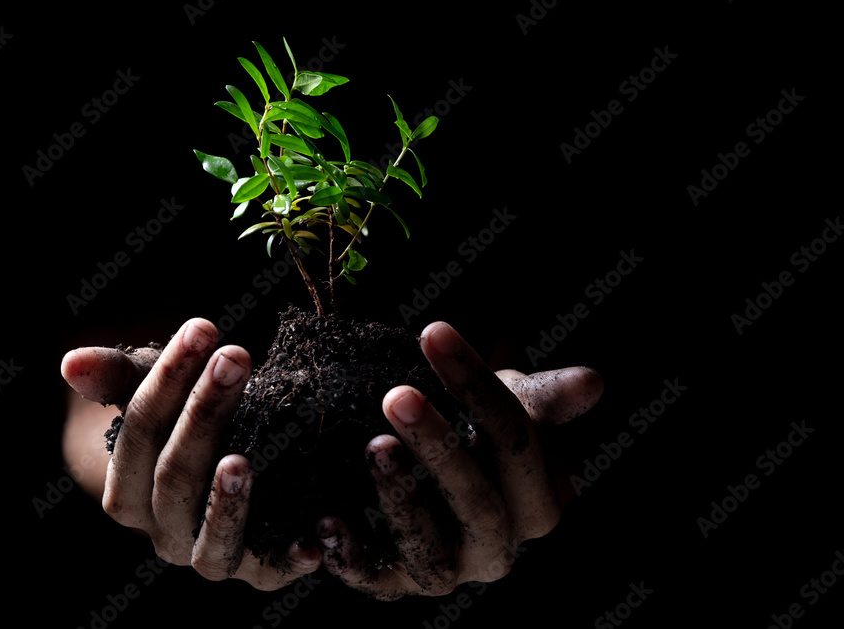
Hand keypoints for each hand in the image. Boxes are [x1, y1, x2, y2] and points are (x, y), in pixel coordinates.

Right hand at [60, 318, 321, 589]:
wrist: (240, 461)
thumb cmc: (189, 419)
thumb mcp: (157, 391)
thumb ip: (119, 377)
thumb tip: (71, 364)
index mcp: (128, 494)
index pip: (138, 434)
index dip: (166, 380)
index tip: (202, 328)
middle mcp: (164, 533)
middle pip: (175, 477)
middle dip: (203, 414)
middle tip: (235, 359)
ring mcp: (211, 556)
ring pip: (211, 542)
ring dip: (225, 502)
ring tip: (242, 460)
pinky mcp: (261, 571)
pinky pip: (274, 573)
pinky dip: (292, 560)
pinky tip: (315, 538)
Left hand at [314, 321, 602, 599]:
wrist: (431, 475)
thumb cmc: (476, 434)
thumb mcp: (507, 408)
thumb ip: (543, 399)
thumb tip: (593, 381)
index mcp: (538, 504)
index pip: (518, 444)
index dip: (478, 387)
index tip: (434, 333)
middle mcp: (498, 548)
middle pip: (479, 502)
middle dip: (440, 448)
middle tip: (398, 396)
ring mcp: (448, 572)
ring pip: (433, 552)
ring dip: (401, 500)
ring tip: (373, 448)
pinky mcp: (395, 585)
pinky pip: (375, 582)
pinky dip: (351, 558)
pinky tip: (325, 522)